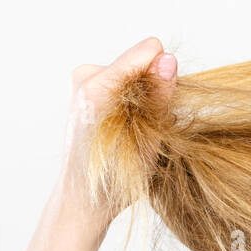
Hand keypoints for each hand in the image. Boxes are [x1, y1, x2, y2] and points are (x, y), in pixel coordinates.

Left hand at [54, 36, 177, 235]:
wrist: (82, 199)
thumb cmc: (115, 179)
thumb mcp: (149, 141)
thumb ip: (159, 96)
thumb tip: (168, 59)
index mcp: (96, 88)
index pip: (147, 52)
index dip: (163, 77)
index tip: (159, 109)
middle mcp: (84, 77)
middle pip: (140, 63)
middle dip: (151, 90)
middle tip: (143, 129)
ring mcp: (81, 81)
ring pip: (132, 73)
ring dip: (141, 99)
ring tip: (131, 132)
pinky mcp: (84, 88)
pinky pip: (121, 82)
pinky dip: (130, 102)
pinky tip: (122, 129)